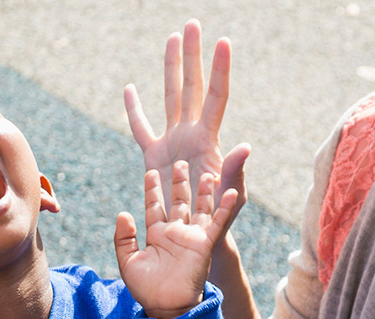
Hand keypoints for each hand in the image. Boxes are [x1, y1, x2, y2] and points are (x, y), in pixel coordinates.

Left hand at [114, 161, 236, 318]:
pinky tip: (231, 191)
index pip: (154, 206)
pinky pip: (216, 222)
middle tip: (180, 162)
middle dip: (179, 183)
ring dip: (203, 191)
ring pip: (198, 207)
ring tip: (207, 173)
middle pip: (178, 202)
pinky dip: (224, 207)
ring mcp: (191, 237)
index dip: (152, 189)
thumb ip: (124, 238)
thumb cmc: (146, 289)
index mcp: (156, 235)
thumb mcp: (128, 262)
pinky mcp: (204, 244)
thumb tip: (123, 213)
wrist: (166, 307)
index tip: (150, 172)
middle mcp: (175, 233)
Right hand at [125, 19, 249, 234]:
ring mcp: (172, 142)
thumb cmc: (218, 221)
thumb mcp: (230, 199)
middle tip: (192, 24)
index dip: (220, 70)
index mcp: (208, 140)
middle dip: (192, 55)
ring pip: (170, 97)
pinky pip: (141, 128)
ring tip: (172, 39)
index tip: (223, 42)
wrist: (196, 237)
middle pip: (193, 86)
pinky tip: (130, 88)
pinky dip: (135, 110)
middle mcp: (191, 134)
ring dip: (171, 68)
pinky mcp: (154, 156)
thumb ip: (235, 173)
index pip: (217, 96)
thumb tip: (245, 146)